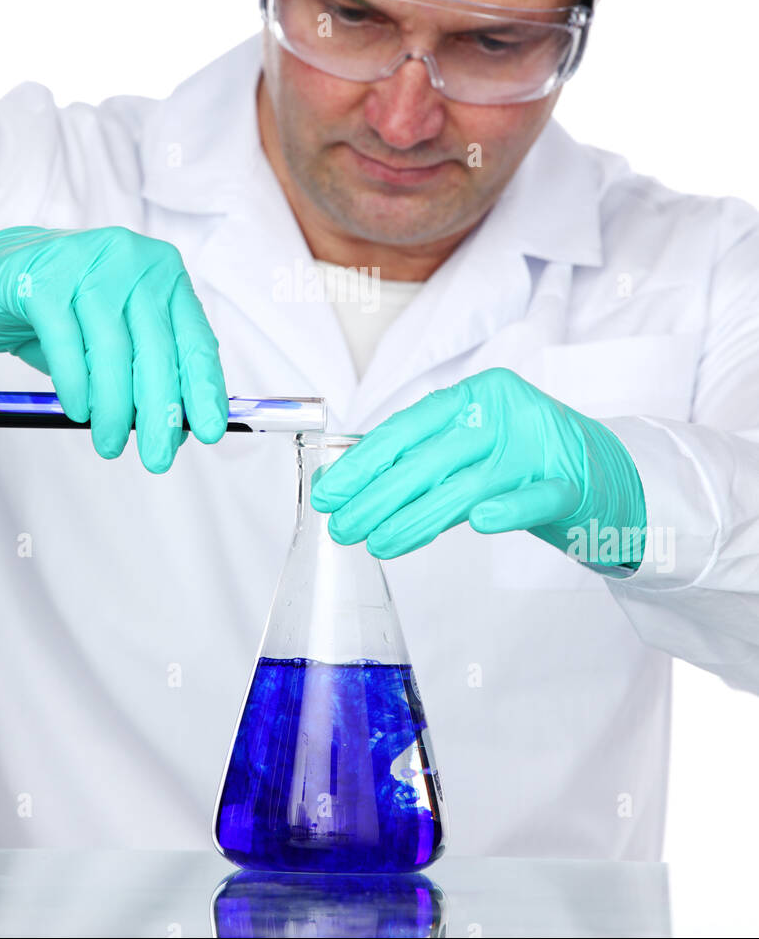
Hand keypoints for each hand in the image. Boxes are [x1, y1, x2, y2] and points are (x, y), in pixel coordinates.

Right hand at [0, 225, 227, 471]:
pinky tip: (78, 412)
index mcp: (164, 275)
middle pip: (156, 348)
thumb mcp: (115, 340)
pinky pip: (66, 342)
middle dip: (160, 412)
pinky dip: (75, 384)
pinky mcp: (44, 277)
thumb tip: (178, 429)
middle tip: (158, 459)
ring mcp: (89, 262)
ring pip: (112, 350)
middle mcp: (133, 260)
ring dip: (114, 408)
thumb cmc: (65, 315)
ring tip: (111, 444)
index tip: (209, 431)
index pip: (195, 338)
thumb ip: (146, 373)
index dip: (204, 388)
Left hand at [310, 367, 645, 563]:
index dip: (366, 460)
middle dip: (379, 495)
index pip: (410, 426)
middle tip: (343, 527)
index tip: (330, 491)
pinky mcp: (575, 486)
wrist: (608, 478)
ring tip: (379, 543)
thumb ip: (421, 461)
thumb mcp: (472, 450)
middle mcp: (507, 414)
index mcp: (477, 396)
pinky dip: (510, 510)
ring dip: (420, 516)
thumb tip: (347, 482)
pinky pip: (538, 498)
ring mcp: (542, 449)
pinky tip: (479, 523)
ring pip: (471, 484)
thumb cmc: (524, 464)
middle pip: (433, 457)